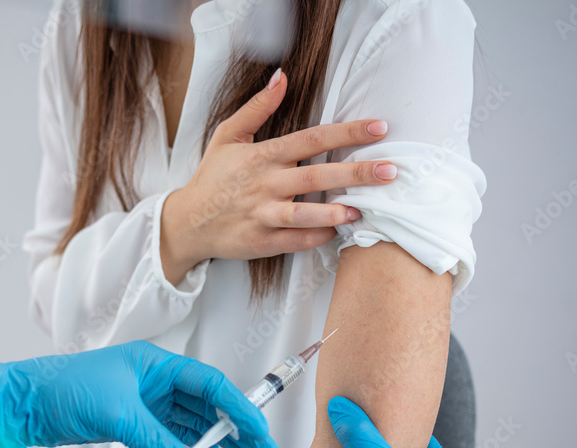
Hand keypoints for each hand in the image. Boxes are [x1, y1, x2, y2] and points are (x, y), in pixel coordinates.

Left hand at [0, 341, 280, 447]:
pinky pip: (171, 433)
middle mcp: (155, 379)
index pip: (210, 384)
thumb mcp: (117, 416)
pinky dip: (190, 445)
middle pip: (207, 403)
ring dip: (218, 438)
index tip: (258, 431)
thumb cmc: (64, 390)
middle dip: (237, 426)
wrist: (22, 404)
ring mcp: (144, 401)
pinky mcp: (132, 421)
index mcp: (156, 363)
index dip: (239, 408)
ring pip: (192, 420)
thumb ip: (158, 444)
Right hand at [160, 68, 397, 282]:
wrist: (187, 222)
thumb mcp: (228, 135)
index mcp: (263, 155)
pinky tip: (336, 232)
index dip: (347, 132)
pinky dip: (315, 237)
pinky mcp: (260, 241)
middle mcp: (265, 184)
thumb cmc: (212, 178)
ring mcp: (262, 214)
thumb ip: (257, 107)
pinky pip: (293, 240)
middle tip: (389, 171)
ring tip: (361, 210)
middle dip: (355, 172)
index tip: (379, 128)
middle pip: (317, 175)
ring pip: (303, 213)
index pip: (312, 139)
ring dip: (334, 211)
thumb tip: (282, 77)